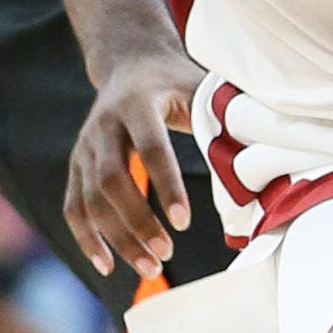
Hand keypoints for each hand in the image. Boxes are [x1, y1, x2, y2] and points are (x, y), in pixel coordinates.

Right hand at [65, 48, 202, 280]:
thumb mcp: (199, 87)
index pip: (150, 147)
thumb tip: (258, 149)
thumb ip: (221, 116)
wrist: (128, 64)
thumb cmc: (174, 82)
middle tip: (166, 254)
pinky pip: (74, 207)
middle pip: (111, 180)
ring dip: (117, 238)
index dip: (167, 185)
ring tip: (151, 268)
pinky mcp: (77, 165)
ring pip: (90, 200)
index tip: (185, 222)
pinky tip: (108, 265)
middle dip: (137, 222)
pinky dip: (87, 238)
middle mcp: (103, 125)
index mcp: (137, 103)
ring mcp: (85, 147)